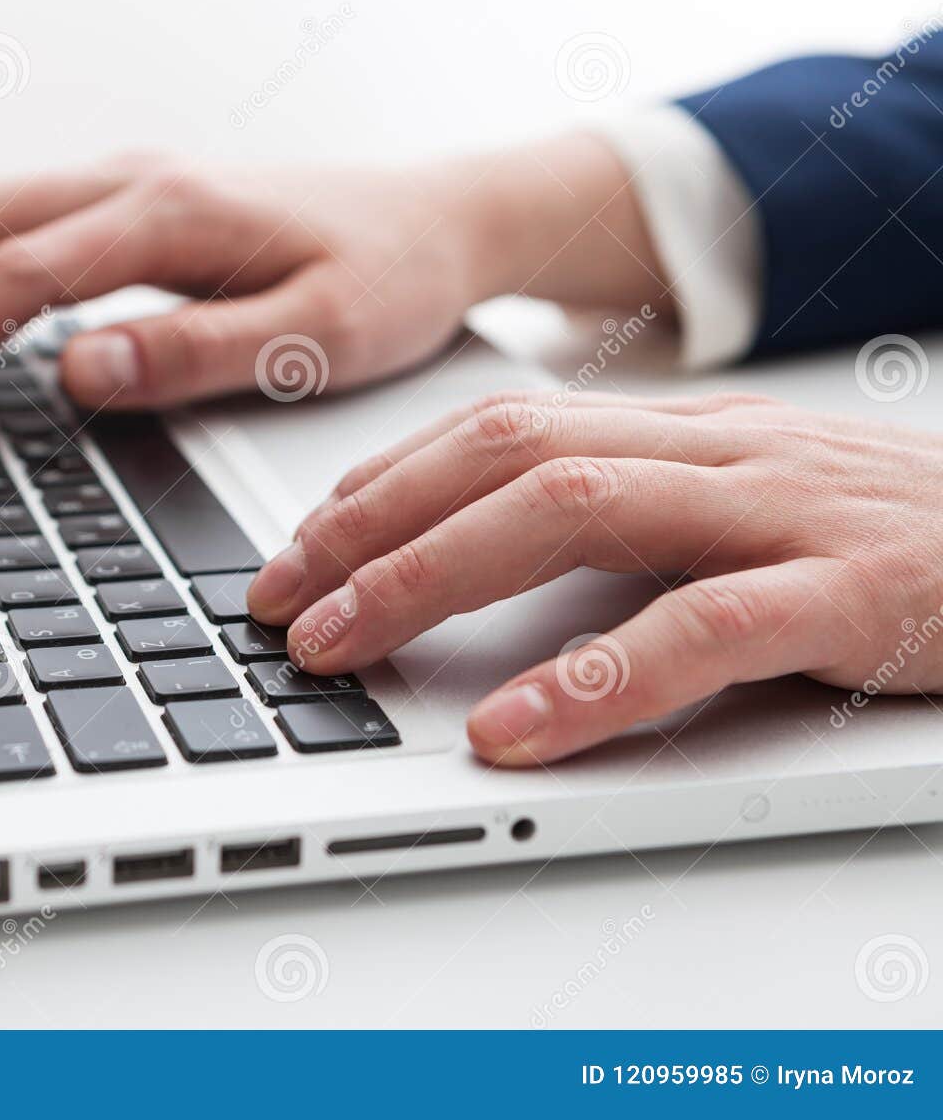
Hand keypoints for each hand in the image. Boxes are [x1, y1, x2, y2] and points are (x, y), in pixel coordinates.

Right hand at [0, 153, 493, 425]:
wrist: (440, 221)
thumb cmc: (390, 279)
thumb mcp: (318, 334)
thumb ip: (197, 353)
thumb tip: (76, 369)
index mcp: (170, 214)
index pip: (19, 277)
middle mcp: (130, 183)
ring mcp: (123, 186)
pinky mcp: (128, 207)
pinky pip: (5, 225)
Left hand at [245, 391, 942, 765]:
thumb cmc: (898, 536)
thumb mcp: (747, 508)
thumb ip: (636, 522)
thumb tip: (491, 558)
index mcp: (683, 433)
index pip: (498, 428)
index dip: (382, 481)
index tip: (299, 543)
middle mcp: (714, 453)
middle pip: (503, 456)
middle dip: (369, 525)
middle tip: (276, 599)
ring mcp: (781, 514)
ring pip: (571, 512)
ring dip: (431, 578)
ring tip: (340, 644)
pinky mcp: (851, 592)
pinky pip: (701, 631)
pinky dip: (592, 680)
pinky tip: (510, 728)